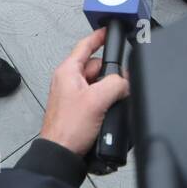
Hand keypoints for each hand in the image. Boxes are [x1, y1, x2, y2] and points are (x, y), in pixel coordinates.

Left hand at [39, 28, 129, 156]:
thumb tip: (124, 82)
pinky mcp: (79, 110)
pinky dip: (105, 102)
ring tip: (110, 104)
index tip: (109, 31)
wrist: (62, 155)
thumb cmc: (69, 128)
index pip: (85, 46)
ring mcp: (73, 96)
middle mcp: (69, 81)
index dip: (99, 37)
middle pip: (96, 67)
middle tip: (121, 84)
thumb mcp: (97, 100)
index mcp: (68, 71)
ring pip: (98, 84)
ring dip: (109, 91)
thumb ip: (115, 84)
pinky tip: (108, 112)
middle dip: (110, 74)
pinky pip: (96, 98)